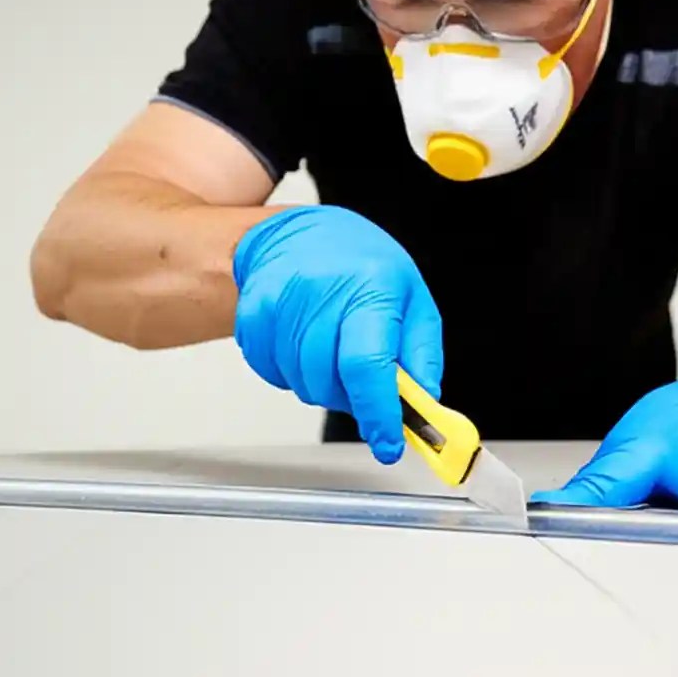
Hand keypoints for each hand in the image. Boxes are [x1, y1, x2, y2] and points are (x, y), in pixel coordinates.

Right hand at [233, 205, 441, 463]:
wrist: (302, 233)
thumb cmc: (362, 266)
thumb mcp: (412, 301)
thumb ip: (422, 357)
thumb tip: (424, 404)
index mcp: (371, 288)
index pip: (369, 365)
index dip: (378, 414)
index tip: (388, 444)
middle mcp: (323, 291)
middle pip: (328, 381)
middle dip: (349, 398)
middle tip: (359, 380)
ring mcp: (282, 300)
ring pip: (300, 382)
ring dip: (320, 385)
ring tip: (332, 350)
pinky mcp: (252, 313)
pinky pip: (271, 372)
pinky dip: (290, 373)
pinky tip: (303, 344)